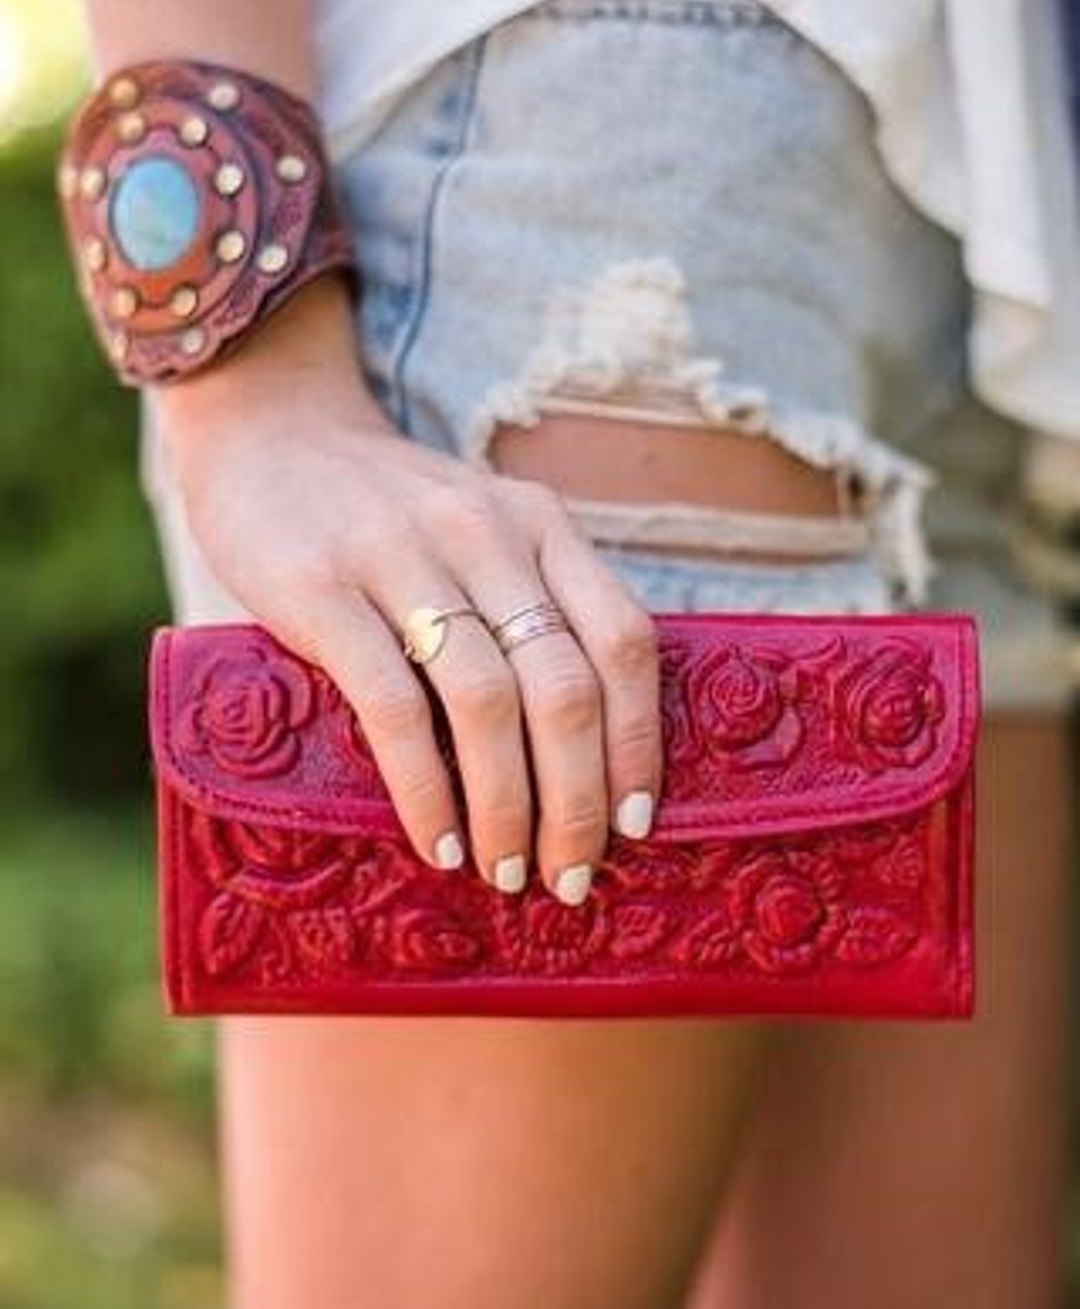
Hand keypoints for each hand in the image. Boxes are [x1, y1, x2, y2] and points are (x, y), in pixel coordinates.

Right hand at [156, 281, 661, 903]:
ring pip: (488, 703)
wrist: (268, 432)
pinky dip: (426, 788)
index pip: (623, 639)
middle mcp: (485, 534)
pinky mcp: (323, 591)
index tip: (638, 821)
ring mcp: (403, 558)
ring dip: (508, 807)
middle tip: (571, 875)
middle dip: (579, 800)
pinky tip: (437, 841)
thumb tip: (584, 747)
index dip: (640, 741)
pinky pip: (395, 707)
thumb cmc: (387, 510)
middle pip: (565, 686)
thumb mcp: (482, 526)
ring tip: (508, 872)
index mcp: (539, 522)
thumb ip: (532, 599)